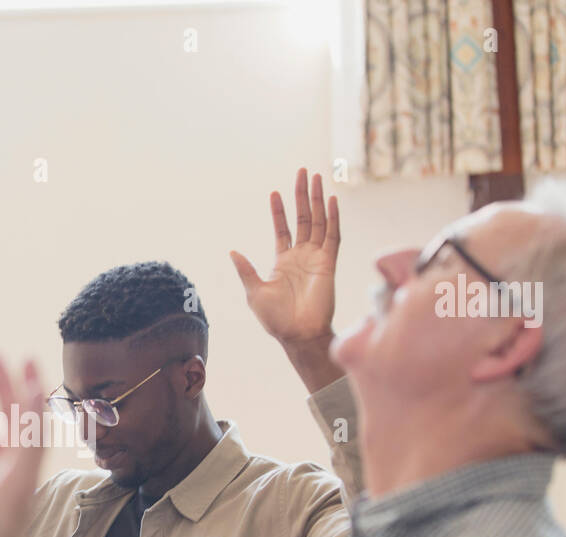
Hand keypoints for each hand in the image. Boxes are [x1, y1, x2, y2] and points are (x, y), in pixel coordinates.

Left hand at [230, 167, 339, 346]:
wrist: (297, 334)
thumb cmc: (276, 319)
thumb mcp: (254, 292)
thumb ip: (246, 270)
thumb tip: (232, 251)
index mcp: (283, 261)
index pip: (282, 229)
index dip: (279, 211)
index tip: (274, 193)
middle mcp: (301, 256)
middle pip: (304, 218)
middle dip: (303, 195)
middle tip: (303, 172)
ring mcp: (316, 258)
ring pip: (319, 222)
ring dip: (318, 200)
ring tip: (317, 178)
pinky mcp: (329, 264)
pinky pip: (333, 236)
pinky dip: (333, 218)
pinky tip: (331, 201)